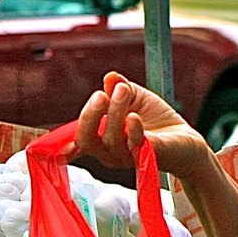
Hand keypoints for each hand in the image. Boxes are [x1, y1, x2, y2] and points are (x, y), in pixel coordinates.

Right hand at [72, 72, 217, 184]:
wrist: (184, 138)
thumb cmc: (154, 119)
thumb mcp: (135, 97)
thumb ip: (120, 88)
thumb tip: (110, 77)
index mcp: (100, 137)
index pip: (78, 138)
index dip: (62, 138)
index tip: (53, 134)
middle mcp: (109, 151)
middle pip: (86, 139)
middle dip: (90, 115)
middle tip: (101, 95)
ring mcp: (127, 158)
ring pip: (110, 139)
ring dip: (115, 111)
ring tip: (124, 90)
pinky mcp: (147, 158)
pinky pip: (134, 145)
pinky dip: (132, 129)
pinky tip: (134, 116)